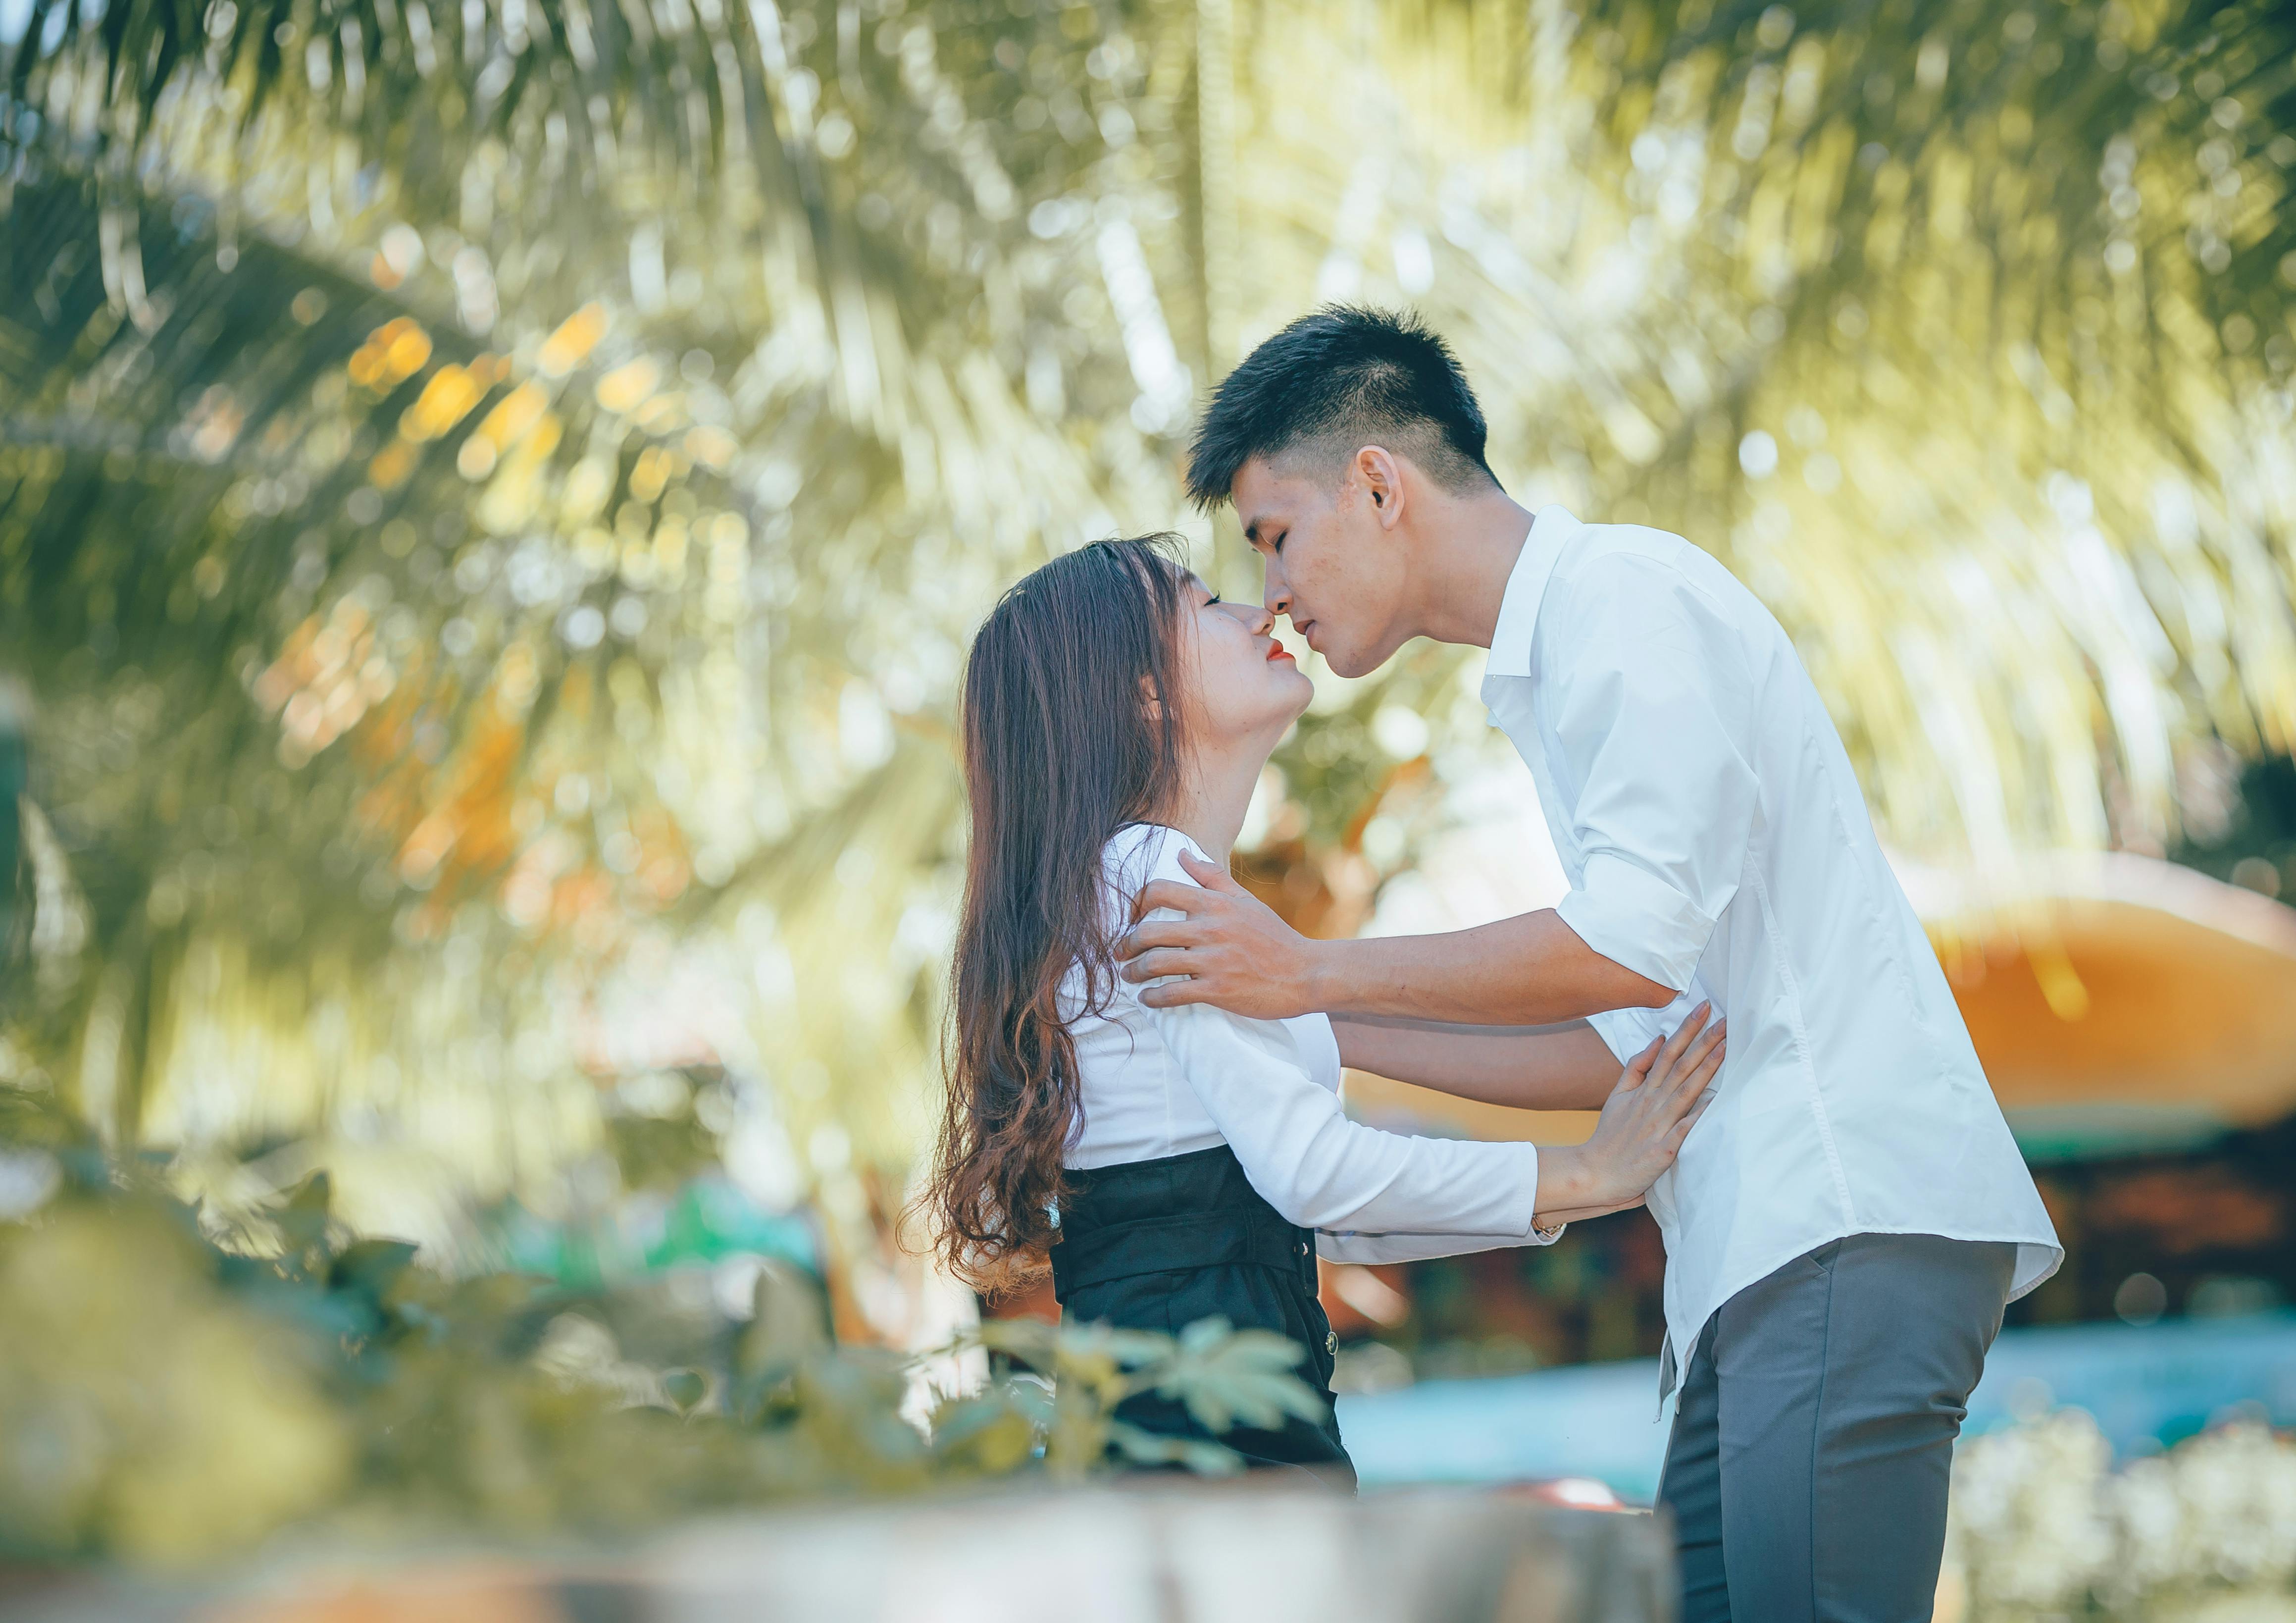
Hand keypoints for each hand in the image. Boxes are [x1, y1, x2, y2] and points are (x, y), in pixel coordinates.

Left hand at [1118, 849, 1320, 1019]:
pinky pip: (1172, 994)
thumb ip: (1212, 877)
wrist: (1306, 974)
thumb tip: (1181, 854)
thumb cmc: (1274, 937)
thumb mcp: (1245, 901)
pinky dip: (1153, 997)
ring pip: (1156, 963)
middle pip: (1149, 931)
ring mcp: (1214, 960)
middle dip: (1127, 944)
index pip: (1160, 890)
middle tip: (1122, 953)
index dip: (1135, 903)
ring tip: (1130, 976)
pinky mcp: (1218, 990)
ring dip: (1135, 972)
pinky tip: (1149, 998)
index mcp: (1215, 904)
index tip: (1130, 918)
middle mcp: (1211, 929)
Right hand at [1532, 1003, 1721, 1225]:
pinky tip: (1717, 1100)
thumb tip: (1658, 1039)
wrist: (1596, 1172)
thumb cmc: (1610, 1136)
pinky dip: (1700, 1114)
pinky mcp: (1664, 1148)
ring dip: (1706, 1068)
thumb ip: (1637, 1066)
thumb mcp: (1618, 1094)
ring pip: (1686, 1090)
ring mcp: (1659, 1124)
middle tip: (1725, 1019)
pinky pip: (1685, 1129)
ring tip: (1725, 1047)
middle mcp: (1653, 1102)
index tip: (1704, 1008)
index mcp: (1644, 1089)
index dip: (1687, 1029)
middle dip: (1703, 1041)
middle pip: (1681, 1066)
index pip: (1668, 1052)